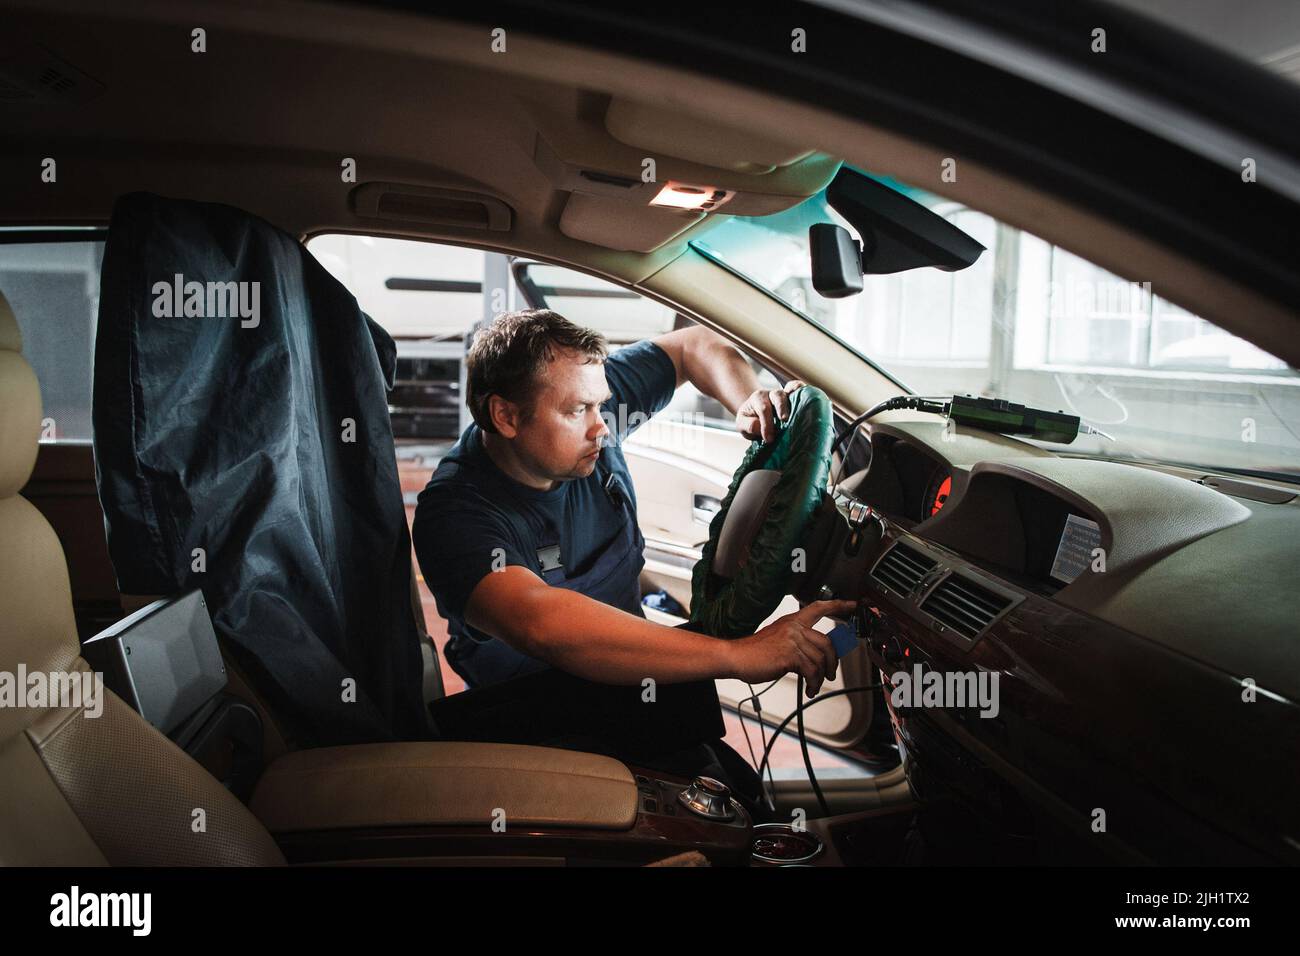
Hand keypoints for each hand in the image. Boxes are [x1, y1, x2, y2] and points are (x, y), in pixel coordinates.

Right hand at [724, 599, 856, 695]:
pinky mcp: (790, 655)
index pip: (818, 608)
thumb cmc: (754, 652)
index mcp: (792, 621)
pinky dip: (813, 683)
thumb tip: (816, 656)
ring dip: (820, 677)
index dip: (837, 606)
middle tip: (830, 673)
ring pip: (820, 660)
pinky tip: (808, 688)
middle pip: (827, 642)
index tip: (851, 605)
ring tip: (814, 685)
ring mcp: (792, 640)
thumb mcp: (778, 640)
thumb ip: (797, 643)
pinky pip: (812, 671)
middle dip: (833, 662)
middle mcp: (794, 628)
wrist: (736, 657)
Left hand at [735, 380, 806, 443]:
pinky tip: (810, 398)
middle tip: (784, 420)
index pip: (763, 409)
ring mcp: (784, 395)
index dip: (766, 424)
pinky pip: (798, 389)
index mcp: (758, 399)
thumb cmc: (749, 420)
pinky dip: (803, 390)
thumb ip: (748, 425)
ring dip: (796, 399)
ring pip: (790, 390)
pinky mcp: (793, 398)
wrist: (755, 415)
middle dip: (781, 407)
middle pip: (778, 396)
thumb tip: (759, 427)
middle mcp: (771, 394)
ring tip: (802, 407)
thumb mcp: (742, 424)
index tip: (769, 439)